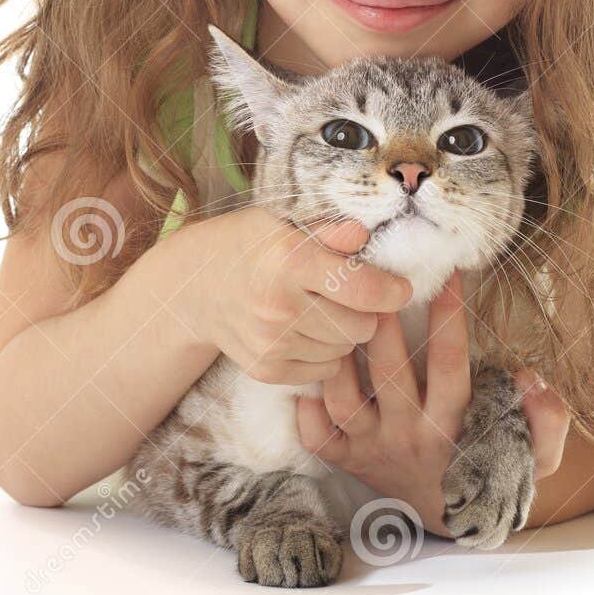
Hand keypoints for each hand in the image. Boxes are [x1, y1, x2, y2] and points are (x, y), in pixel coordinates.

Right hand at [173, 205, 412, 385]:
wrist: (194, 287)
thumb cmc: (249, 246)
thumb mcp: (284, 222)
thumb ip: (329, 230)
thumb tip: (365, 235)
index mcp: (288, 259)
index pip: (362, 289)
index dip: (393, 291)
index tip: (400, 288)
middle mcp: (279, 305)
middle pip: (360, 326)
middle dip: (367, 313)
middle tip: (354, 298)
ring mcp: (270, 342)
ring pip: (345, 350)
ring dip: (345, 334)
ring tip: (324, 311)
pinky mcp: (266, 369)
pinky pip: (324, 371)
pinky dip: (326, 355)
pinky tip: (307, 332)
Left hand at [295, 256, 571, 535]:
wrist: (454, 523)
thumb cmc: (493, 469)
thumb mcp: (535, 455)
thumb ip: (546, 422)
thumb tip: (535, 381)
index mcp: (453, 423)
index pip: (450, 362)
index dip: (449, 317)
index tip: (448, 275)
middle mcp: (409, 434)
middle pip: (389, 372)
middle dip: (380, 324)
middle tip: (370, 280)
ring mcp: (373, 448)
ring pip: (344, 399)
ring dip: (336, 358)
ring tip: (330, 313)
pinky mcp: (348, 461)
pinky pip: (317, 435)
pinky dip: (305, 406)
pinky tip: (304, 371)